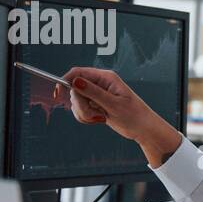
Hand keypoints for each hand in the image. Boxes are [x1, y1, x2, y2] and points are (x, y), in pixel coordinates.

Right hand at [55, 67, 181, 166]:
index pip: (78, 73)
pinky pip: (80, 110)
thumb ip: (93, 93)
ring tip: (101, 118)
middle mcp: (100, 83)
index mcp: (106, 77)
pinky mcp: (95, 105)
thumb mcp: (113, 104)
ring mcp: (97, 94)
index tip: (59, 94)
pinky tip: (99, 120)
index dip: (66, 81)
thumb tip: (75, 81)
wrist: (143, 129)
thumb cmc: (134, 115)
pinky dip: (85, 117)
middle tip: (95, 114)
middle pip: (75, 90)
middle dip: (81, 105)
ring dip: (84, 113)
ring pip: (76, 102)